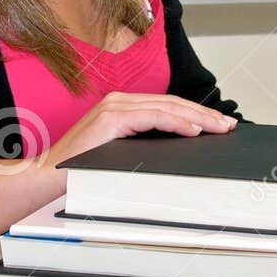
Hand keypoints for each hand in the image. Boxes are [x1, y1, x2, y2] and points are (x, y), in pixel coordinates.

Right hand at [42, 92, 236, 171]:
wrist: (48, 175)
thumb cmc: (80, 169)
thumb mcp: (118, 153)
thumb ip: (141, 145)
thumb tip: (178, 149)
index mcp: (120, 107)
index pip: (167, 105)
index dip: (195, 113)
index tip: (217, 124)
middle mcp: (118, 101)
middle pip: (172, 103)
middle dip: (204, 114)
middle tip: (228, 124)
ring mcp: (114, 107)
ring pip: (167, 107)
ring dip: (198, 118)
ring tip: (218, 128)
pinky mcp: (112, 118)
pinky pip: (154, 117)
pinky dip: (177, 123)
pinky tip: (194, 131)